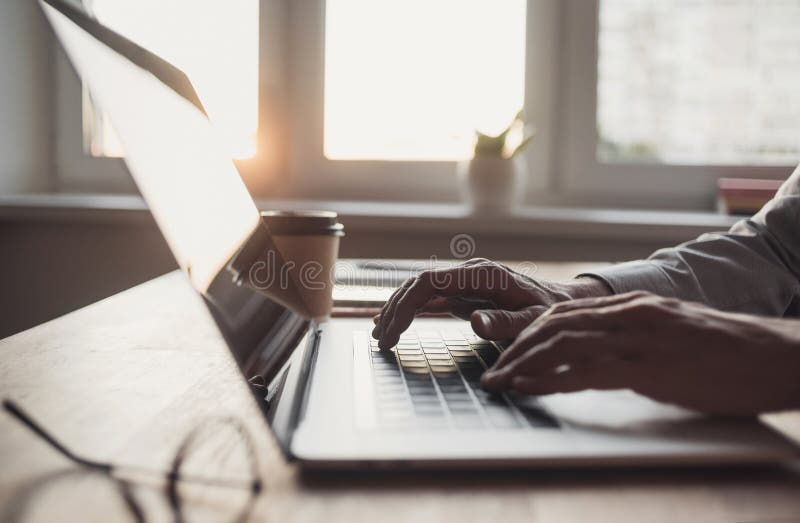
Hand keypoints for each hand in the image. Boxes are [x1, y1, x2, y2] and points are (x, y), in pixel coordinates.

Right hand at [371, 258, 610, 348]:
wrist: (561, 301)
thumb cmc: (548, 312)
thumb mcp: (532, 321)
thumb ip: (505, 322)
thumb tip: (475, 322)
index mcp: (481, 275)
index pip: (429, 281)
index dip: (406, 304)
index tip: (394, 331)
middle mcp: (468, 272)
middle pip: (417, 283)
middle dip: (396, 310)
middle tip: (382, 341)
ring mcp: (463, 280)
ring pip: (419, 288)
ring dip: (397, 310)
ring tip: (381, 336)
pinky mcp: (463, 291)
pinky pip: (429, 296)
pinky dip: (409, 310)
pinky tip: (395, 325)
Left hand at [482, 291, 799, 415]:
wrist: (775, 356)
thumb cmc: (725, 353)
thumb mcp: (669, 336)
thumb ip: (632, 340)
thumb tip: (598, 359)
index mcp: (633, 306)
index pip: (564, 313)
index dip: (528, 331)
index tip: (506, 351)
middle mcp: (630, 314)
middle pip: (554, 324)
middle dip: (516, 348)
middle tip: (492, 371)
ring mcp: (638, 337)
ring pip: (562, 343)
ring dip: (523, 364)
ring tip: (500, 382)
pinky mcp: (650, 365)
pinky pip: (586, 371)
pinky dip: (549, 380)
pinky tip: (529, 388)